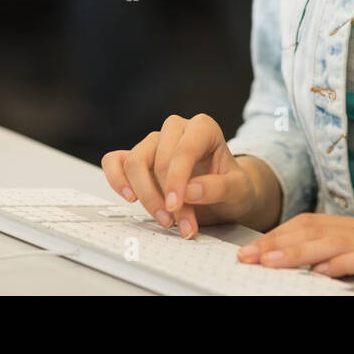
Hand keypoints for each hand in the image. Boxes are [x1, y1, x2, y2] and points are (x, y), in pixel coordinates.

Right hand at [101, 113, 257, 238]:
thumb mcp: (239, 190)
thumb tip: (190, 190)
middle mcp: (176, 129)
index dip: (177, 179)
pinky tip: (130, 198)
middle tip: (179, 224)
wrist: (226, 195)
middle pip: (157, 159)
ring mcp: (154, 142)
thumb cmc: (232, 187)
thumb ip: (219, 188)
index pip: (184, 149)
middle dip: (165, 196)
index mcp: (203, 128)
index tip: (176, 206)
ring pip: (134, 162)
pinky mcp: (137, 157)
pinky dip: (116, 179)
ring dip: (145, 195)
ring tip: (163, 219)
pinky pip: (114, 161)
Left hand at [236, 213, 353, 293]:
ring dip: (301, 253)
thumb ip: (313, 260)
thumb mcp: (337, 268)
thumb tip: (270, 260)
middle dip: (279, 244)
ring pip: (335, 241)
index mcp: (346, 226)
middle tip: (252, 257)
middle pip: (314, 230)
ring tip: (274, 262)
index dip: (275, 236)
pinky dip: (342, 264)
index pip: (305, 223)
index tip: (248, 253)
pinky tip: (321, 272)